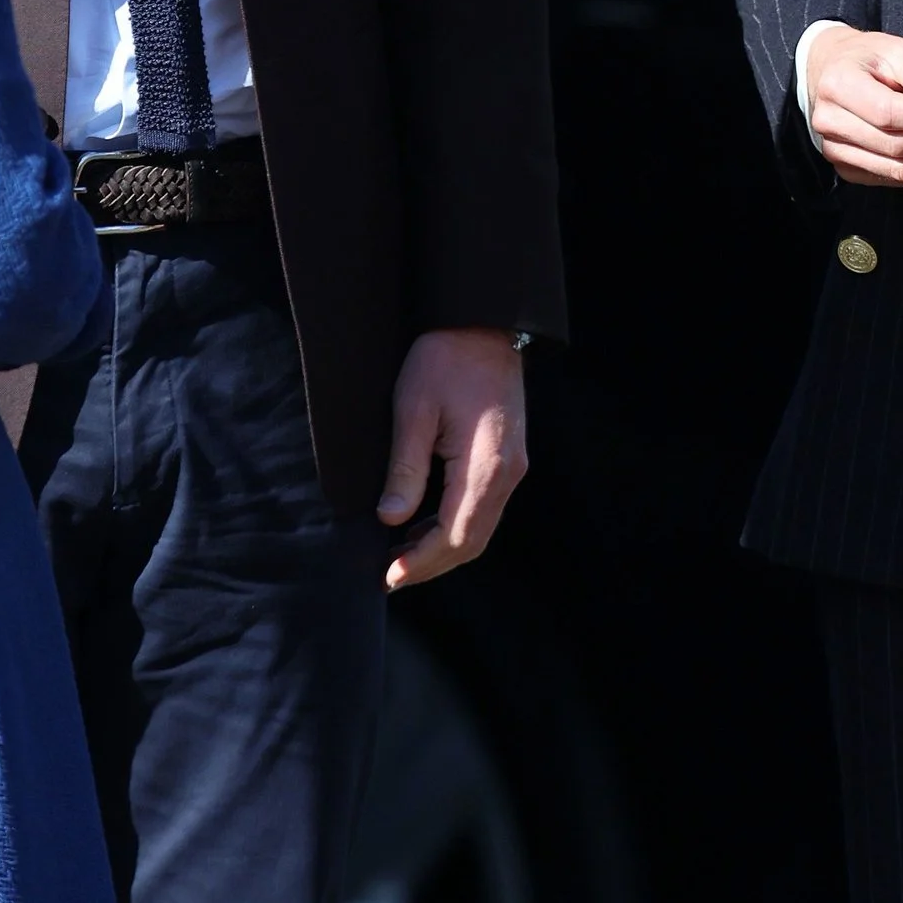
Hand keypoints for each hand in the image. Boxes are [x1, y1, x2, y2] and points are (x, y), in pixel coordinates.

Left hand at [379, 326, 527, 590]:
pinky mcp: (508, 461)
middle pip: (473, 541)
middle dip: (431, 564)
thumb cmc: (445, 358)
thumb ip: (405, 468)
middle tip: (390, 577)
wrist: (483, 325)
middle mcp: (508, 474)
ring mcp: (513, 469)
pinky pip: (482, 509)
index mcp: (487, 465)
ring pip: (479, 529)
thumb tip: (390, 517)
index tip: (390, 576)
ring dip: (442, 549)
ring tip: (400, 557)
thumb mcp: (413, 410)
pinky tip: (422, 527)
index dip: (422, 561)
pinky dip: (453, 527)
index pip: (455, 534)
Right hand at [806, 27, 902, 189]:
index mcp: (838, 86)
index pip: (889, 113)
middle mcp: (830, 123)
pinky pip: (892, 179)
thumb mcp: (895, 49)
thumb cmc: (867, 58)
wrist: (832, 72)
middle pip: (895, 146)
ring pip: (897, 169)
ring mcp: (835, 151)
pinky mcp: (847, 169)